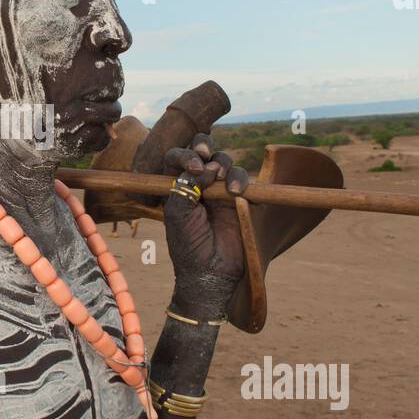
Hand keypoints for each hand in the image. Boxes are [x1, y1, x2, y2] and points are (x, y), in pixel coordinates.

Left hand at [162, 133, 248, 317]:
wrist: (210, 271)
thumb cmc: (188, 244)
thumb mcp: (178, 212)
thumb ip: (186, 184)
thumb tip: (206, 165)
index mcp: (176, 187)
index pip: (177, 158)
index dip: (184, 154)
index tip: (193, 166)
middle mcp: (198, 185)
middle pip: (202, 152)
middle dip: (203, 147)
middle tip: (205, 156)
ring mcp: (219, 191)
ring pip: (223, 162)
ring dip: (223, 164)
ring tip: (222, 179)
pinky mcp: (239, 200)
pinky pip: (242, 179)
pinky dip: (239, 180)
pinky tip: (235, 192)